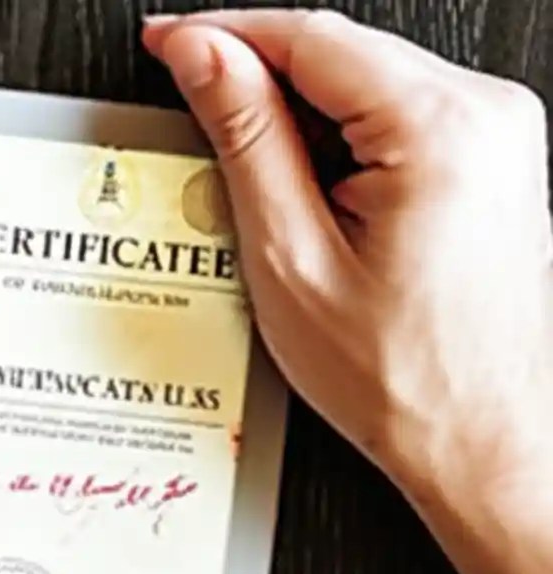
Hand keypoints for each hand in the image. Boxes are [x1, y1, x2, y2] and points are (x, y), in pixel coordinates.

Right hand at [143, 9, 551, 503]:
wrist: (484, 442)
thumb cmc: (404, 378)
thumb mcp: (290, 255)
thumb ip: (245, 138)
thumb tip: (204, 56)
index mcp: (441, 129)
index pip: (309, 36)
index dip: (222, 32)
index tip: (165, 39)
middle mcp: (487, 115)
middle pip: (339, 50)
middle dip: (254, 69)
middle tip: (183, 99)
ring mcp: (498, 135)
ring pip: (364, 79)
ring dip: (294, 107)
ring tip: (243, 170)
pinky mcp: (491, 159)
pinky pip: (396, 112)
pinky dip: (336, 133)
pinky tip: (300, 183)